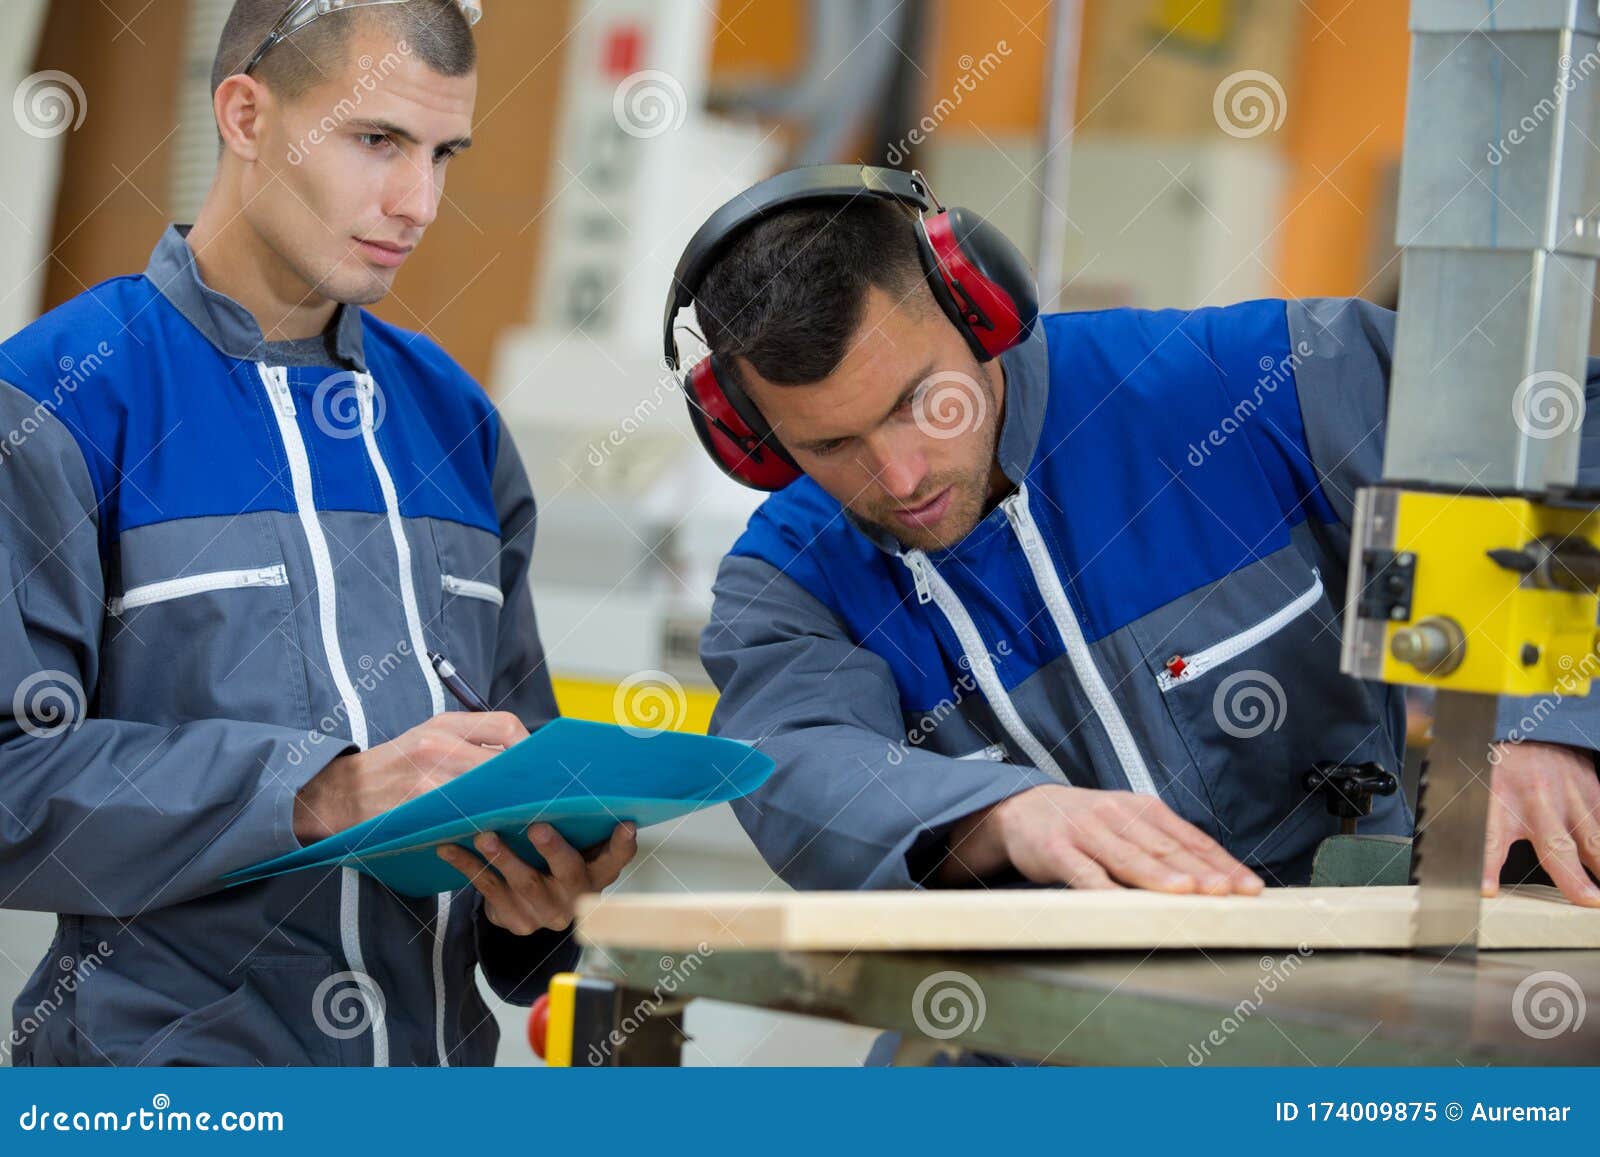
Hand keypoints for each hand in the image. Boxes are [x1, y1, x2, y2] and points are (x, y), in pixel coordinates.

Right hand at [293, 711, 528, 842]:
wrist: (341, 793)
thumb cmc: (394, 766)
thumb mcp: (428, 736)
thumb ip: (470, 740)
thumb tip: (521, 756)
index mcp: (444, 724)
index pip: (506, 726)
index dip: (528, 747)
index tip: (535, 766)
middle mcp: (438, 746)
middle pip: (503, 763)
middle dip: (524, 782)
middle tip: (537, 798)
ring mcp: (429, 780)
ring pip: (488, 794)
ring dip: (505, 807)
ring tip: (517, 816)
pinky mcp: (420, 812)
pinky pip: (465, 819)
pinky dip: (480, 825)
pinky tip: (487, 831)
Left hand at [436, 822, 637, 933]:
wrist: (530, 907)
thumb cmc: (554, 862)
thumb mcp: (575, 846)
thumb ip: (578, 824)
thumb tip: (559, 777)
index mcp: (596, 874)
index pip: (616, 860)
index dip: (622, 845)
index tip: (625, 824)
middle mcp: (575, 897)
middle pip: (568, 873)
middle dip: (553, 850)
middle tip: (538, 827)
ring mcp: (544, 913)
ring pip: (524, 883)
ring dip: (503, 857)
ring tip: (484, 835)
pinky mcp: (514, 920)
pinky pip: (489, 891)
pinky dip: (468, 866)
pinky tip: (450, 848)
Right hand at [939, 784, 1263, 893]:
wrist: (1021, 808)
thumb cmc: (1085, 823)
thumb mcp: (1126, 822)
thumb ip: (1161, 844)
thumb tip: (1213, 879)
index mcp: (1142, 808)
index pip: (1190, 838)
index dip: (1221, 862)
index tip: (1249, 886)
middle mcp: (1117, 814)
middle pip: (1165, 847)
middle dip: (1200, 871)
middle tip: (1229, 891)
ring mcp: (1086, 831)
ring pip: (1129, 858)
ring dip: (1160, 876)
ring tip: (1189, 892)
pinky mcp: (1056, 850)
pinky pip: (1083, 873)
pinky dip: (1104, 889)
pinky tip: (1123, 904)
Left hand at [1482, 741, 1599, 906]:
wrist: (1528, 729)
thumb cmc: (1500, 766)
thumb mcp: (1476, 791)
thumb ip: (1477, 831)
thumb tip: (1462, 869)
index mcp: (1498, 802)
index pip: (1488, 839)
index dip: (1486, 866)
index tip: (1487, 890)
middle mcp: (1535, 801)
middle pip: (1555, 845)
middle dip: (1573, 877)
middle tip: (1588, 900)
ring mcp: (1568, 797)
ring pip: (1592, 838)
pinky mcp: (1591, 792)